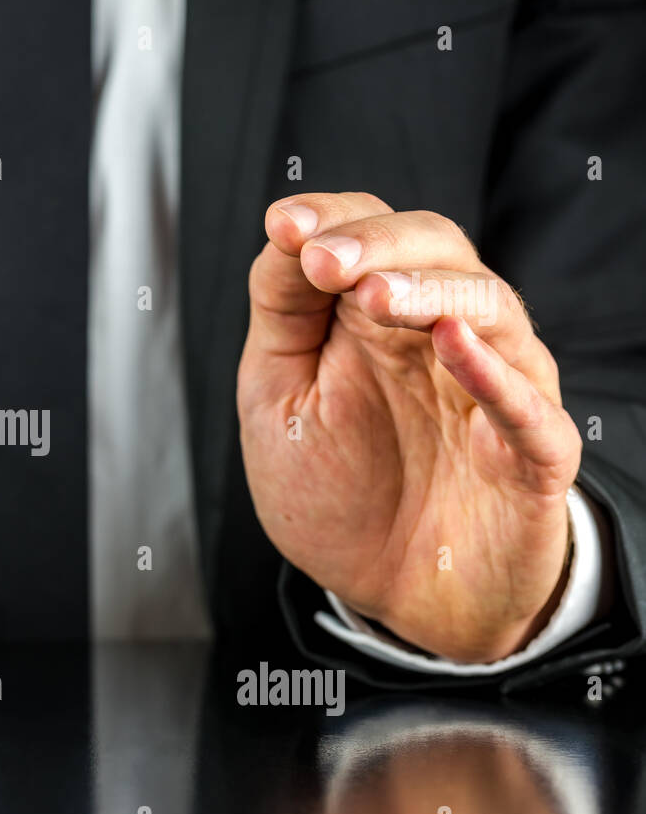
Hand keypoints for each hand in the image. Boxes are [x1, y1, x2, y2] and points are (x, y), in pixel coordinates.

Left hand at [238, 191, 579, 662]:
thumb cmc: (339, 491)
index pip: (371, 235)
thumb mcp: (280, 398)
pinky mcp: (532, 457)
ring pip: (490, 312)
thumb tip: (284, 232)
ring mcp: (494, 392)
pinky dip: (496, 375)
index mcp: (379, 319)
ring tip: (375, 294)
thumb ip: (283, 316)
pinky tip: (454, 345)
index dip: (332, 219)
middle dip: (378, 245)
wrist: (391, 594)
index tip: (283, 224)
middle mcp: (443, 340)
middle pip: (437, 251)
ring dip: (432, 292)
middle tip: (325, 257)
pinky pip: (529, 409)